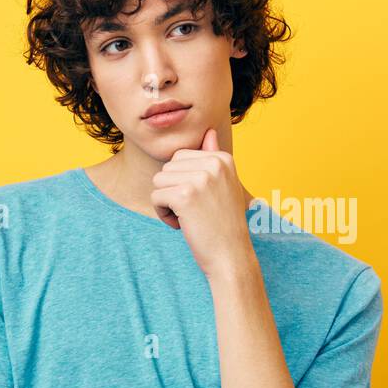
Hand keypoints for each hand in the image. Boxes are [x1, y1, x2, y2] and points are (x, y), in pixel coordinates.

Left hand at [151, 127, 254, 279]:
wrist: (231, 256)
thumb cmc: (225, 224)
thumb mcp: (225, 185)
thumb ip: (214, 156)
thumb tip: (209, 131)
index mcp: (223, 158)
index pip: (180, 156)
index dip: (183, 181)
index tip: (201, 199)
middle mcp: (213, 164)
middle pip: (167, 167)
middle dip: (173, 191)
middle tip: (195, 211)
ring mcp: (200, 179)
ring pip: (159, 181)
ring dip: (167, 203)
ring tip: (190, 217)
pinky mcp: (184, 195)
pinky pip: (156, 197)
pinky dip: (164, 215)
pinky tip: (183, 225)